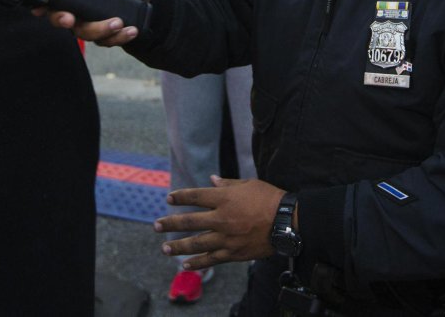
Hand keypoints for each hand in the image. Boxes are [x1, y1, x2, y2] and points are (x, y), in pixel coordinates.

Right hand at [32, 0, 147, 45]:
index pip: (53, 2)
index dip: (42, 6)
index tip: (40, 9)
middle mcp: (79, 13)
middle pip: (62, 22)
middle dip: (63, 21)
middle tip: (71, 19)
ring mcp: (90, 26)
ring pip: (86, 34)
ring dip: (101, 30)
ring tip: (119, 22)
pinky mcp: (105, 37)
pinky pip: (107, 42)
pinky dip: (119, 37)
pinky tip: (131, 30)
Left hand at [153, 176, 285, 269]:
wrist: (288, 222)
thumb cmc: (270, 198)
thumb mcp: (249, 184)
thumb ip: (227, 184)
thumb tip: (212, 180)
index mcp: (224, 198)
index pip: (195, 196)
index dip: (180, 197)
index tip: (169, 199)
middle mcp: (221, 218)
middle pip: (189, 221)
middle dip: (170, 224)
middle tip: (156, 226)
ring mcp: (226, 237)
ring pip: (196, 243)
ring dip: (178, 246)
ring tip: (165, 249)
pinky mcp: (233, 253)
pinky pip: (211, 259)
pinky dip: (197, 262)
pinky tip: (186, 264)